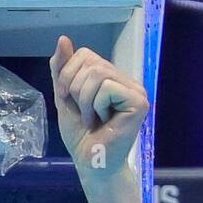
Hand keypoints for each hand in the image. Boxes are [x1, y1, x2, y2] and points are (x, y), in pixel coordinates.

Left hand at [49, 36, 149, 186]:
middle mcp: (128, 82)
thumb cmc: (81, 136)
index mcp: (113, 78)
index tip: (71, 101)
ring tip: (92, 118)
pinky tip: (104, 121)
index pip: (85, 54)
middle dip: (75, 88)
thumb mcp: (66, 97)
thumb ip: (63, 69)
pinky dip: (97, 105)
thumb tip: (63, 38)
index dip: (69, 74)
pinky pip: (107, 87)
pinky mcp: (139, 103)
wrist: (91, 163)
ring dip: (85, 99)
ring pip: (97, 73)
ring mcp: (136, 92)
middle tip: (84, 114)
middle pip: (91, 61)